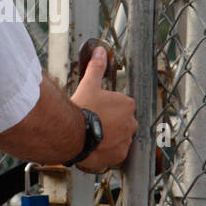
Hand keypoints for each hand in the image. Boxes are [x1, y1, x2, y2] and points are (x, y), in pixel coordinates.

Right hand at [69, 47, 137, 172]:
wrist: (73, 134)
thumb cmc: (82, 108)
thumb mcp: (89, 84)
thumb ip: (96, 67)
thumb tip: (100, 51)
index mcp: (127, 105)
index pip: (123, 104)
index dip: (109, 106)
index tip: (98, 109)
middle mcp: (131, 123)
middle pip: (123, 121)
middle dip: (112, 122)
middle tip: (95, 122)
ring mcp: (126, 140)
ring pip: (120, 137)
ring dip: (111, 136)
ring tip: (93, 135)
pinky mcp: (119, 155)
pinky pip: (116, 151)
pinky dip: (108, 150)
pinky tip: (95, 146)